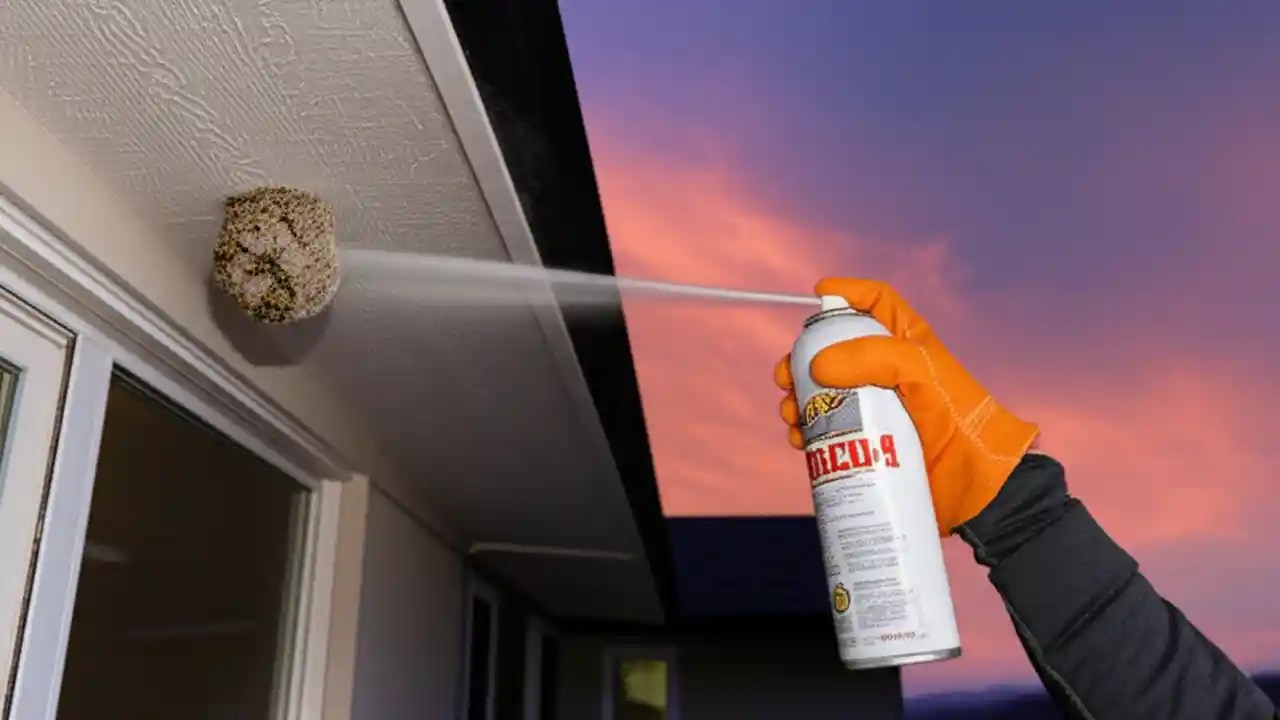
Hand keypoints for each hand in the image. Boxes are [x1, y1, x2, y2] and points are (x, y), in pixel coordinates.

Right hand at [774, 278, 1038, 533]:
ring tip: (793, 414)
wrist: (975, 485)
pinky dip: (806, 432)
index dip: (849, 292)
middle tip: (786, 376)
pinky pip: (826, 431)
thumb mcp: (920, 372)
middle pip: (833, 350)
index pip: (876, 302)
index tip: (819, 294)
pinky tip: (801, 439)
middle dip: (803, 358)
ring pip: (822, 392)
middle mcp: (887, 372)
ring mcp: (875, 408)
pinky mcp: (866, 443)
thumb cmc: (959, 419)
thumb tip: (817, 365)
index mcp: (906, 343)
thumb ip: (871, 357)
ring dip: (798, 399)